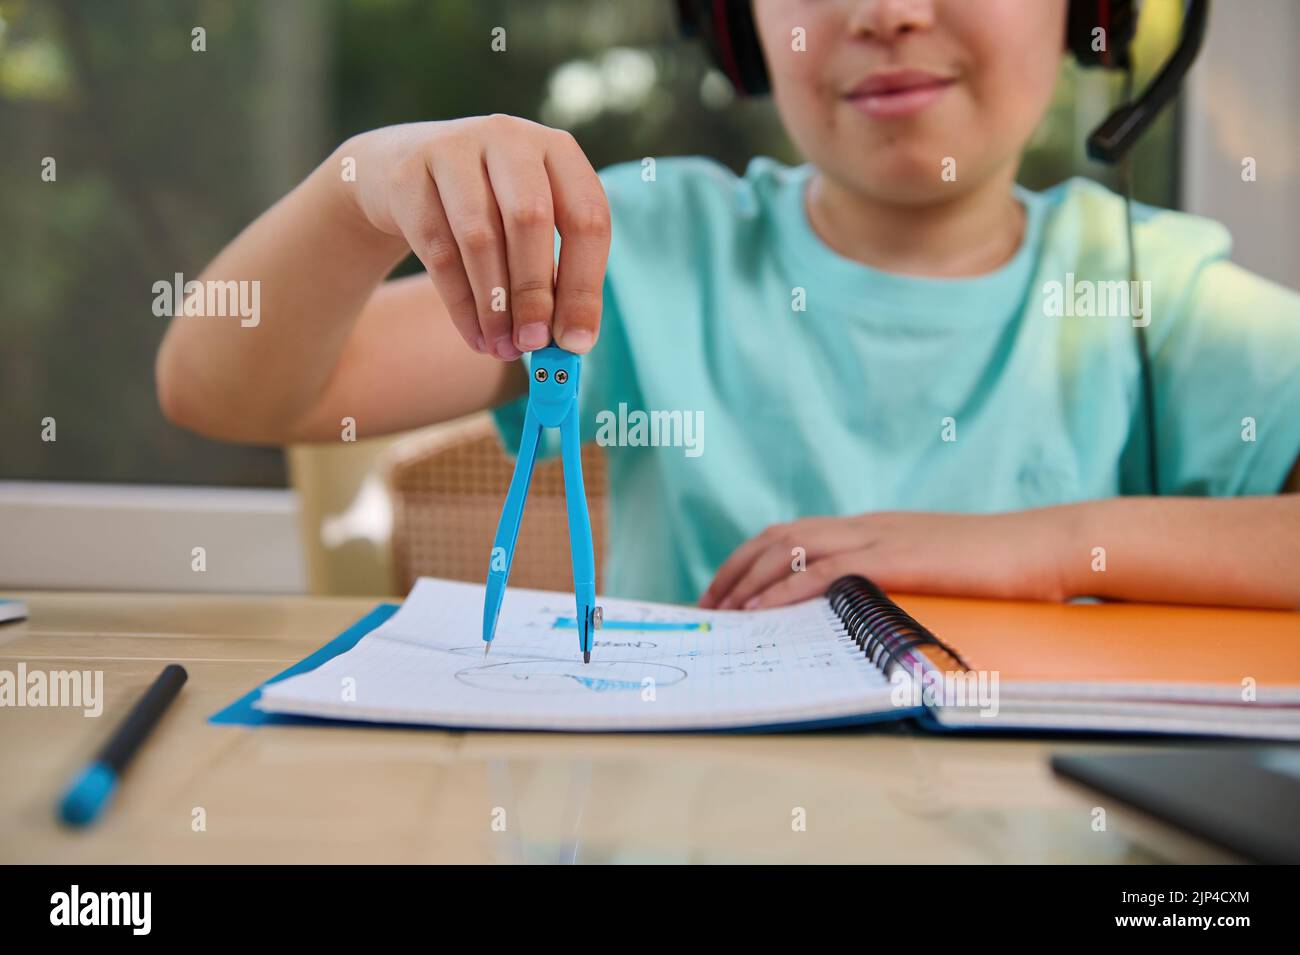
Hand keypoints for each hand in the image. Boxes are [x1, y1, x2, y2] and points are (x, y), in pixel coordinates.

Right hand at [341, 116, 609, 359]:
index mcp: (557, 151)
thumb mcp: (528, 224)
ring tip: (503, 348)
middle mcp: (509, 139)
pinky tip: (476, 336)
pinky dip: (461, 304)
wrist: (403, 170)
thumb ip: (555, 275)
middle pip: (531, 220)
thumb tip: (571, 342)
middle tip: (534, 345)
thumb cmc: (487, 208)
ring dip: (494, 305)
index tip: (577, 340)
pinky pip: (439, 251)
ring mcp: (454, 149)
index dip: (585, 284)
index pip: (587, 216)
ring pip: (480, 237)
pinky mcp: (409, 175)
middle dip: (535, 293)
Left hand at [699, 510, 1074, 609]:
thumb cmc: (997, 568)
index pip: (793, 535)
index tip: (726, 591)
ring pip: (791, 548)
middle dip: (734, 569)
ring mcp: (879, 538)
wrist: (1045, 549)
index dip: (751, 560)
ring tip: (720, 611)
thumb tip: (860, 610)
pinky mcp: (895, 559)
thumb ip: (894, 581)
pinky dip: (784, 590)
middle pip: (778, 537)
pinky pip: (825, 572)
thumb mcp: (932, 571)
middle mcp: (866, 525)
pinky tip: (761, 609)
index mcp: (871, 528)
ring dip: (747, 580)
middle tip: (706, 605)